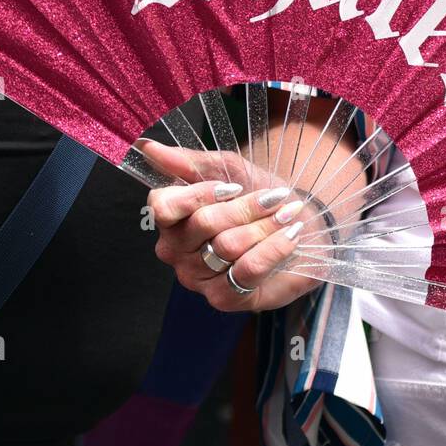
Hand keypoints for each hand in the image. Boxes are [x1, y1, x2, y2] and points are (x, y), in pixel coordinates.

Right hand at [142, 139, 325, 312]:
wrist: (297, 225)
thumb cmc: (258, 195)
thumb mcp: (228, 170)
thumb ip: (189, 162)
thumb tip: (148, 146)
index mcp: (171, 218)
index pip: (163, 207)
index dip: (199, 194)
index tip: (234, 187)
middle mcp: (176, 251)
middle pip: (203, 223)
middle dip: (246, 207)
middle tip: (276, 198)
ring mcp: (197, 278)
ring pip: (227, 245)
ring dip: (265, 225)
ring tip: (287, 214)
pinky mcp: (223, 299)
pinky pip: (247, 270)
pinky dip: (273, 248)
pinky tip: (290, 236)